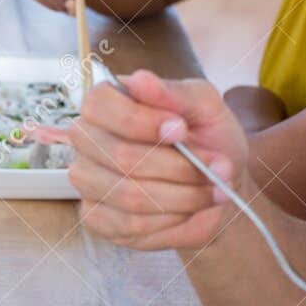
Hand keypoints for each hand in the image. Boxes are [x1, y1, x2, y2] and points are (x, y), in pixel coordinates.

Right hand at [47, 70, 247, 250]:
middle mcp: (86, 141)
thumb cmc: (208, 139)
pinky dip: (172, 220)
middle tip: (220, 167)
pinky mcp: (96, 219)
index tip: (182, 130)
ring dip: (184, 196)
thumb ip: (176, 93)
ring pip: (129, 195)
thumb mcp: (206, 107)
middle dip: (180, 167)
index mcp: (105, 105)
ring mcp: (87, 182)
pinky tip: (188, 210)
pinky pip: (132, 225)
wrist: (218, 184)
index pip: (99, 105)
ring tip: (213, 190)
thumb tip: (141, 80)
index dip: (141, 121)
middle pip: (120, 156)